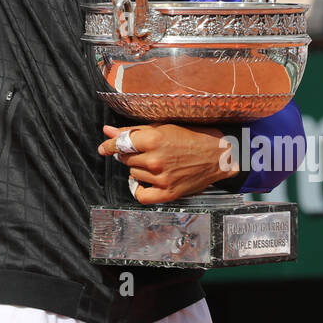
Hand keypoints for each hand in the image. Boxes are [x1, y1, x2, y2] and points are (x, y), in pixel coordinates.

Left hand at [98, 124, 235, 203]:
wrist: (219, 156)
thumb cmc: (192, 137)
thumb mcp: (163, 127)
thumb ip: (133, 130)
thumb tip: (108, 130)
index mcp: (153, 139)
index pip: (119, 143)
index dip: (109, 145)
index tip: (104, 147)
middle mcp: (155, 160)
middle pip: (125, 159)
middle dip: (129, 154)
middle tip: (145, 151)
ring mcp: (161, 178)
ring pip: (133, 174)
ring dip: (138, 168)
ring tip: (154, 162)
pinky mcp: (168, 193)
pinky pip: (142, 195)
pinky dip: (140, 189)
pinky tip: (146, 181)